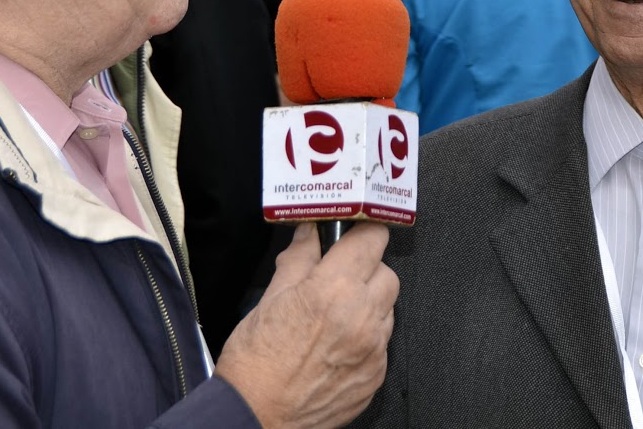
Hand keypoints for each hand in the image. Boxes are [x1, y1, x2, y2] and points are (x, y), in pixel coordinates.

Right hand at [216, 223, 398, 428]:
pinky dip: (367, 336)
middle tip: (339, 277)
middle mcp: (361, 317)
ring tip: (335, 315)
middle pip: (386, 272)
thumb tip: (310, 233)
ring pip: (387, 308)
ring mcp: (372, 350)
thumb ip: (299, 259)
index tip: (354, 234)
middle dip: (366, 269)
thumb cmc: (255, 362)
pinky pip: (382, 342)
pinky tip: (338, 344)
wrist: (254, 416)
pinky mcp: (375, 375)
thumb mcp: (270, 298)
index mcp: (334, 290)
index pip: (372, 239)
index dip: (363, 231)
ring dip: (369, 303)